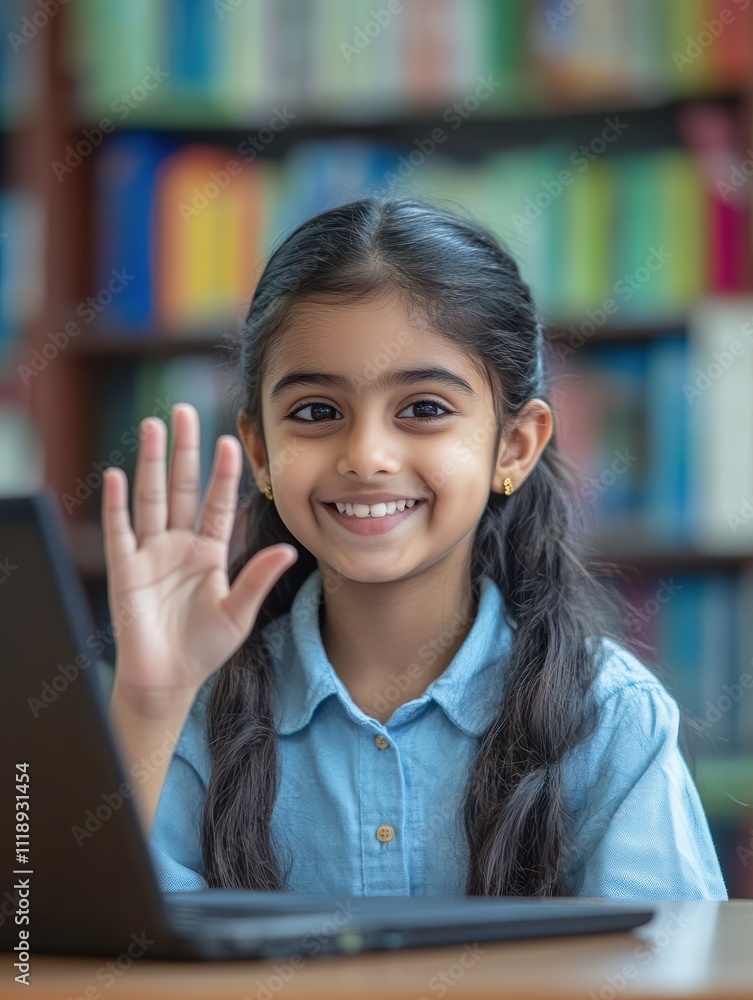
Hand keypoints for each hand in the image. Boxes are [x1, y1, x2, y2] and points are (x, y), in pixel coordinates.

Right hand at [101, 403, 296, 714]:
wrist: (167, 679)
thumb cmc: (205, 647)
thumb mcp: (238, 613)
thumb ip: (257, 579)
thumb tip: (288, 550)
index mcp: (210, 552)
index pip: (218, 503)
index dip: (223, 473)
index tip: (231, 440)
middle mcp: (180, 545)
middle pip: (182, 487)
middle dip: (184, 450)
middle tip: (183, 411)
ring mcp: (150, 553)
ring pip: (151, 498)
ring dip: (150, 463)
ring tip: (152, 426)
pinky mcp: (125, 569)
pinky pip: (119, 531)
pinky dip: (117, 504)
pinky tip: (116, 475)